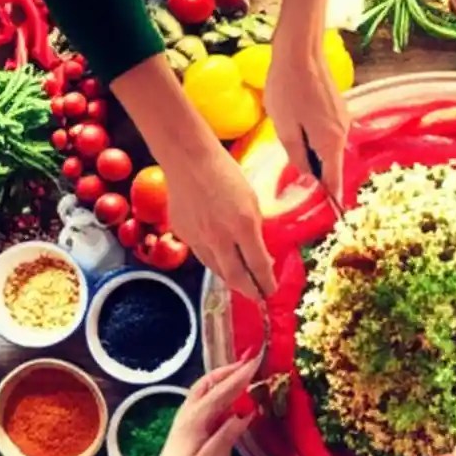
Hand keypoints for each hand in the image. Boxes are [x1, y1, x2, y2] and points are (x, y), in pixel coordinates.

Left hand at [140, 358, 258, 455]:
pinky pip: (204, 397)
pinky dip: (218, 388)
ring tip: (243, 370)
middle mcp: (190, 412)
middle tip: (252, 360)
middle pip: (210, 382)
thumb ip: (226, 437)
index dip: (240, 377)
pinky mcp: (188, 423)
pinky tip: (229, 393)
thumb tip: (246, 415)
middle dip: (231, 369)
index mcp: (197, 420)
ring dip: (223, 376)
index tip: (257, 363)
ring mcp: (187, 416)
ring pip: (205, 387)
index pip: (222, 392)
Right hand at [166, 147, 276, 297]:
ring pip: (216, 270)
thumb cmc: (226, 173)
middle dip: (249, 290)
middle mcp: (220, 238)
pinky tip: (221, 259)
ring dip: (231, 278)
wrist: (188, 159)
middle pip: (236, 277)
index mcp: (243, 226)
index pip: (258, 265)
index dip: (267, 282)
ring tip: (241, 282)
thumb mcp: (251, 200)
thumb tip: (258, 252)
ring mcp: (199, 238)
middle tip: (258, 296)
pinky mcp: (183, 235)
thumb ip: (255, 228)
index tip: (272, 290)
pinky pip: (202, 255)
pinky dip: (214, 261)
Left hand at [265, 28, 349, 201]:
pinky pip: (328, 131)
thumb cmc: (287, 88)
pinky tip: (297, 124)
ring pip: (328, 146)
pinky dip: (315, 136)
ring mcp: (343, 118)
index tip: (334, 215)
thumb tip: (309, 177)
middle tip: (296, 178)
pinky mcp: (338, 107)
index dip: (332, 198)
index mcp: (330, 142)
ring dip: (313, 150)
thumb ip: (297, 157)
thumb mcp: (284, 128)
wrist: (301, 49)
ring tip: (290, 140)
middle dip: (316, 172)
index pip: (334, 179)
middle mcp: (343, 132)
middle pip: (331, 163)